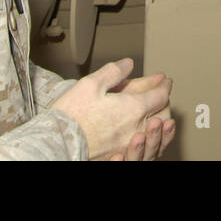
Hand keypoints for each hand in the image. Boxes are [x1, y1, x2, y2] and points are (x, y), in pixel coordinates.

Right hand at [50, 58, 174, 160]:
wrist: (56, 143)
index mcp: (132, 108)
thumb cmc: (71, 114)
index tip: (164, 80)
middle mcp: (135, 128)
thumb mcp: (90, 83)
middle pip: (163, 114)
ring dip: (162, 123)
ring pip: (156, 134)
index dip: (164, 85)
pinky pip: (144, 151)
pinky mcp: (118, 157)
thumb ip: (113, 71)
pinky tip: (145, 137)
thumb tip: (128, 64)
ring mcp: (128, 145)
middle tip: (162, 94)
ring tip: (162, 116)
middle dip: (165, 101)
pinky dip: (151, 142)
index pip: (160, 95)